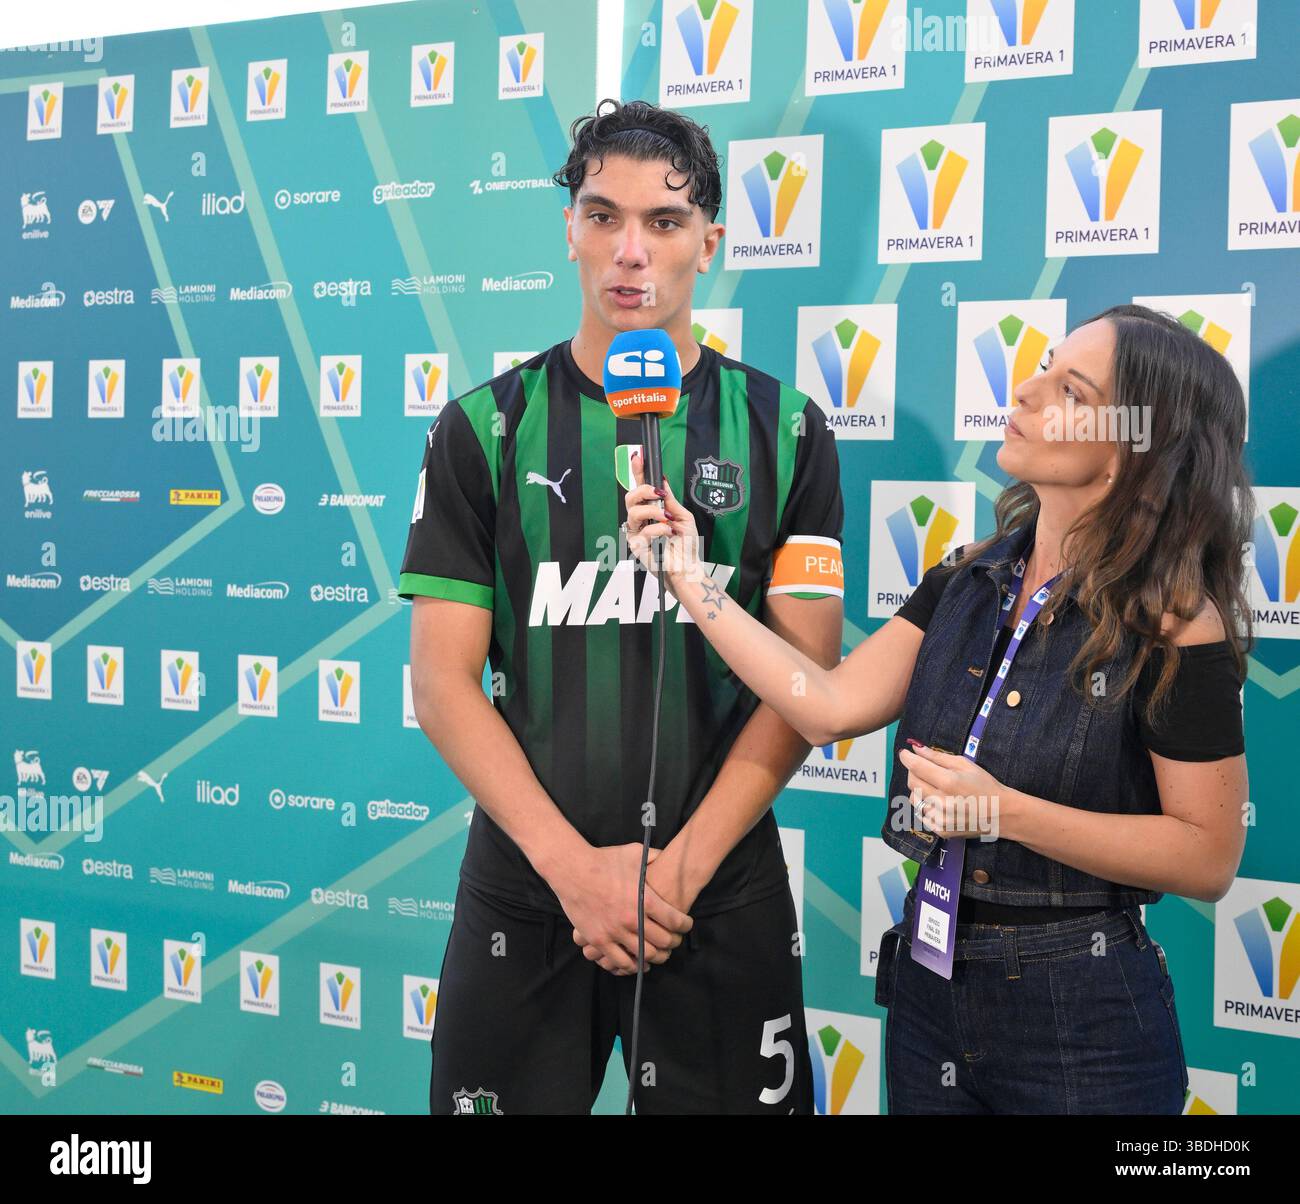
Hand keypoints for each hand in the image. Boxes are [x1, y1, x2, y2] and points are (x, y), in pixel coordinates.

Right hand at [558, 842, 692, 975]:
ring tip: (659, 953)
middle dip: (673, 942)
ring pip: (644, 954)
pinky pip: (620, 961)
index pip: (675, 920)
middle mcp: (632, 919)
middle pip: (664, 941)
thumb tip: (669, 855)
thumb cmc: (604, 860)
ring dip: (656, 956)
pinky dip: (632, 965)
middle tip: (675, 940)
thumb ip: (655, 856)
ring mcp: (615, 932)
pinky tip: (637, 962)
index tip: (686, 925)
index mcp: (645, 899)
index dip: (685, 925)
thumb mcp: (634, 853)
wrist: (572, 869)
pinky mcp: (599, 940)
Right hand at [624, 450, 701, 584]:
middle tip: (659, 494)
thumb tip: (662, 480)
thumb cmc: (686, 545)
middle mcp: (641, 520)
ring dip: (653, 511)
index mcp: (652, 510)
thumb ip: (671, 500)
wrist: (688, 567)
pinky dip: (657, 529)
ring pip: (633, 512)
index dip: (638, 471)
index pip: (641, 488)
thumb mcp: (683, 517)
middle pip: (630, 497)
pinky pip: (641, 531)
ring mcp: (637, 533)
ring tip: (668, 519)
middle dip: (644, 490)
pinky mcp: (636, 547)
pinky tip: (667, 533)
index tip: (639, 456)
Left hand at [899, 740, 1005, 839]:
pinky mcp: (941, 830)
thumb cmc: (984, 785)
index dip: (907, 758)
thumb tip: (916, 748)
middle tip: (923, 768)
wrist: (1001, 814)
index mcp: (949, 782)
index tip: (904, 753)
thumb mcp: (965, 765)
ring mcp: (940, 818)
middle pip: (912, 783)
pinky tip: (941, 803)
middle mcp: (942, 802)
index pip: (917, 767)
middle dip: (913, 772)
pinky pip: (922, 814)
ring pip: (915, 799)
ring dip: (920, 790)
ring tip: (935, 787)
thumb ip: (938, 757)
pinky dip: (927, 806)